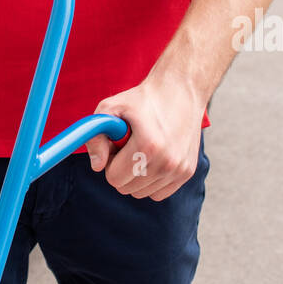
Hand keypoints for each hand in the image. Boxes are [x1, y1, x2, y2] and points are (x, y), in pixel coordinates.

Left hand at [83, 68, 205, 200]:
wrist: (180, 90)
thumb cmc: (142, 98)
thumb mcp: (111, 107)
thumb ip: (95, 136)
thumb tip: (97, 166)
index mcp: (147, 147)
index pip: (114, 178)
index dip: (110, 161)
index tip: (117, 145)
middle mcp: (166, 162)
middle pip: (127, 188)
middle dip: (122, 169)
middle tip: (128, 146)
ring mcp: (179, 169)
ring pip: (142, 193)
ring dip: (136, 175)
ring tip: (141, 149)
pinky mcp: (187, 172)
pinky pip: (159, 193)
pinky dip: (151, 181)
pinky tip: (153, 158)